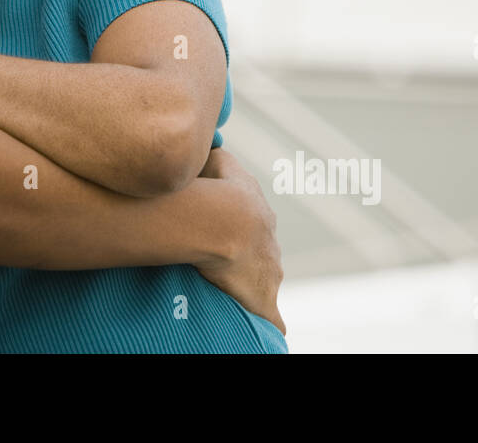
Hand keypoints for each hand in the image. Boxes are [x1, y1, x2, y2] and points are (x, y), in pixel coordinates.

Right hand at [195, 148, 285, 334]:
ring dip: (250, 285)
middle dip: (247, 258)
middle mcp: (271, 245)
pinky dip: (264, 320)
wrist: (226, 221)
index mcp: (261, 216)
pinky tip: (260, 328)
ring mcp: (271, 273)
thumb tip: (207, 150)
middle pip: (262, 253)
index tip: (225, 233)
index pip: (254, 224)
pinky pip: (268, 316)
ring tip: (229, 290)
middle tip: (224, 262)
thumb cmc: (217, 190)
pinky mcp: (264, 300)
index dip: (237, 228)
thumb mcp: (217, 162)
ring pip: (264, 281)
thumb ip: (216, 158)